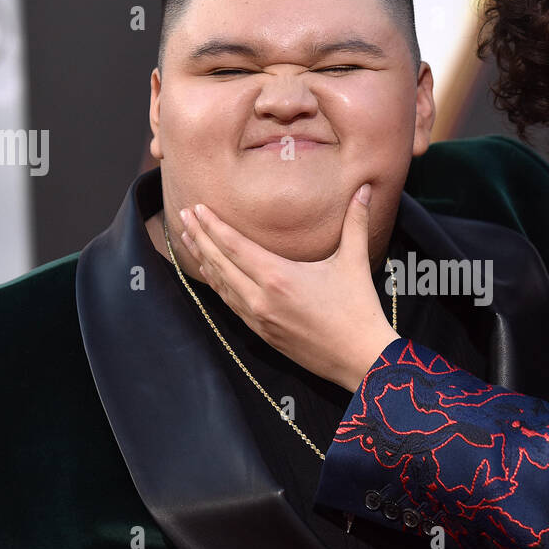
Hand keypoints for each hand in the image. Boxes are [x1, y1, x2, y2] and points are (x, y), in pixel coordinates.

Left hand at [177, 184, 400, 391]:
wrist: (359, 359)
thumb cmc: (359, 309)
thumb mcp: (354, 262)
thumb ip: (356, 222)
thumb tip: (365, 189)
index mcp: (278, 277)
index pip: (234, 246)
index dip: (212, 226)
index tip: (197, 208)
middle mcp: (261, 298)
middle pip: (219, 263)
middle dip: (199, 238)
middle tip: (183, 216)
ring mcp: (258, 318)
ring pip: (220, 285)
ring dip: (203, 261)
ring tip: (189, 240)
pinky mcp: (261, 333)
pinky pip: (230, 304)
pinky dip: (216, 285)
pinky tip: (211, 274)